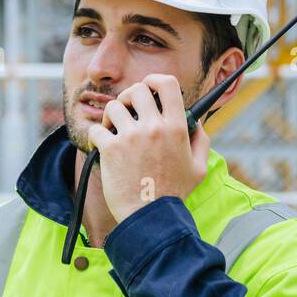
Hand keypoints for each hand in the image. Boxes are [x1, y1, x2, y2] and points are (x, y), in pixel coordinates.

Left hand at [86, 73, 209, 222]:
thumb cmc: (173, 193)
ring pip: (113, 107)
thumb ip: (201, 141)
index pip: (166, 84)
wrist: (151, 216)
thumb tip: (196, 124)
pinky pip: (96, 129)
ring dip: (110, 117)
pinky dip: (96, 136)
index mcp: (176, 127)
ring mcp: (131, 137)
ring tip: (113, 131)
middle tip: (127, 113)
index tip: (147, 87)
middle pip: (136, 90)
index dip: (153, 79)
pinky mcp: (111, 149)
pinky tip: (102, 146)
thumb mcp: (199, 167)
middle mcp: (154, 127)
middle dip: (128, 98)